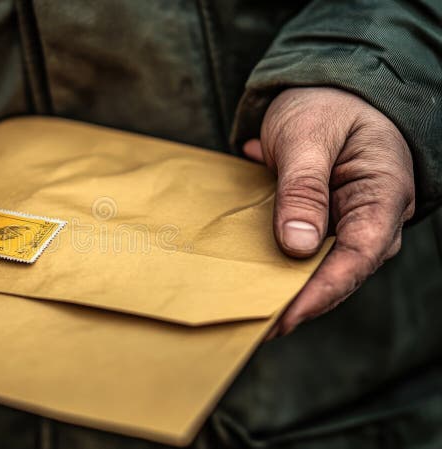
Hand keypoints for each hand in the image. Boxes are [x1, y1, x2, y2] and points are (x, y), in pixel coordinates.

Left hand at [243, 87, 414, 336]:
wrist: (327, 89)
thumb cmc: (326, 105)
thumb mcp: (308, 137)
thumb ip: (303, 189)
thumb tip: (298, 246)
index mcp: (382, 195)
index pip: (357, 256)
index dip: (321, 291)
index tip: (285, 315)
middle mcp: (371, 219)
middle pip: (339, 272)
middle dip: (298, 301)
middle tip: (253, 325)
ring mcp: (348, 225)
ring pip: (318, 267)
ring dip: (283, 286)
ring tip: (244, 310)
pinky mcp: (324, 225)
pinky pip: (302, 253)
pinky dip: (275, 266)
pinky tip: (245, 281)